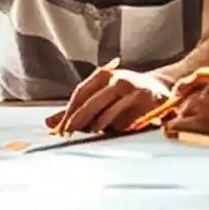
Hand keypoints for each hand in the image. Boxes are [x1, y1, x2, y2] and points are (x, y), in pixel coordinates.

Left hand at [45, 65, 170, 133]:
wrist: (159, 88)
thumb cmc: (124, 93)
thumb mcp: (100, 94)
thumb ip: (75, 109)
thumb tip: (48, 122)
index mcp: (104, 76)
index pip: (81, 93)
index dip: (69, 111)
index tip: (60, 128)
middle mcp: (119, 80)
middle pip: (93, 103)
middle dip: (80, 121)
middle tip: (69, 134)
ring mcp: (135, 90)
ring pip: (110, 116)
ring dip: (101, 126)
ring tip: (99, 128)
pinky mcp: (149, 103)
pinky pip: (129, 124)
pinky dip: (122, 128)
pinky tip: (121, 127)